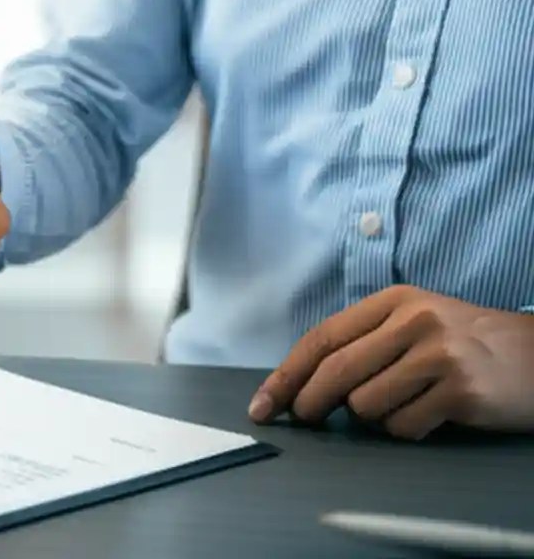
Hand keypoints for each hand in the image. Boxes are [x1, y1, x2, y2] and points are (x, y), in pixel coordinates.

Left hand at [248, 285, 533, 439]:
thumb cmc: (467, 345)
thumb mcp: (415, 323)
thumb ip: (364, 343)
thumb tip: (301, 384)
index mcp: (394, 301)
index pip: (322, 338)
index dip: (286, 375)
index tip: (263, 404)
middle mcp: (414, 321)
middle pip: (334, 372)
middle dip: (310, 403)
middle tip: (307, 419)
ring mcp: (439, 354)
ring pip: (366, 405)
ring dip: (374, 418)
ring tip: (405, 403)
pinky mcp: (460, 390)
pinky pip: (403, 427)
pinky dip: (408, 430)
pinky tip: (433, 415)